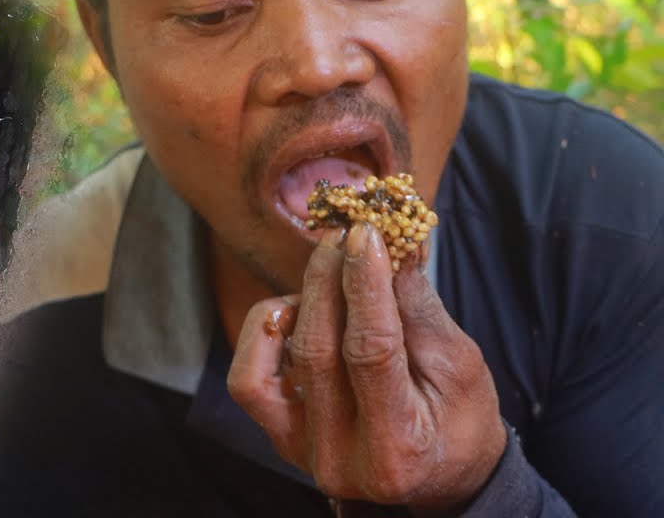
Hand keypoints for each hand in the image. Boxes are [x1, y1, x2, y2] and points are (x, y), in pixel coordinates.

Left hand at [226, 223, 506, 514]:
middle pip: (318, 348)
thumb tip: (393, 241)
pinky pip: (249, 377)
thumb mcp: (458, 364)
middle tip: (344, 233)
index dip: (365, 287)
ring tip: (332, 274)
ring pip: (276, 358)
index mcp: (399, 446)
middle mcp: (341, 457)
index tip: (366, 234)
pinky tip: (295, 309)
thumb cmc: (460, 420)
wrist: (440, 475)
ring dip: (301, 300)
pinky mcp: (280, 436)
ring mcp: (302, 450)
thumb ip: (417, 306)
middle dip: (329, 280)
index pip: (371, 351)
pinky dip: (265, 333)